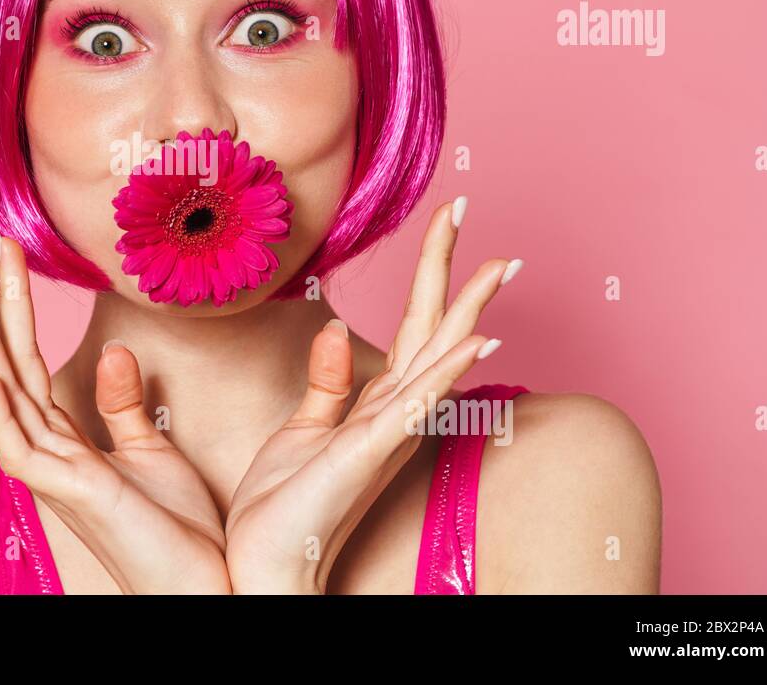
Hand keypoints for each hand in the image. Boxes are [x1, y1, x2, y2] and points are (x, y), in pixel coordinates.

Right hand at [0, 231, 230, 593]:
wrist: (202, 587)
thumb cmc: (178, 529)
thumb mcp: (152, 451)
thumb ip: (124, 403)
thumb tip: (115, 349)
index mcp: (68, 441)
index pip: (31, 363)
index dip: (16, 312)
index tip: (4, 262)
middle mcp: (51, 453)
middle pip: (12, 367)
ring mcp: (55, 475)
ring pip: (7, 396)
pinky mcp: (73, 495)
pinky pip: (22, 448)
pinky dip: (1, 409)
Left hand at [223, 197, 520, 592]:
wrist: (266, 560)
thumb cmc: (286, 504)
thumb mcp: (303, 429)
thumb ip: (326, 382)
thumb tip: (335, 329)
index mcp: (378, 404)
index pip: (413, 326)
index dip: (431, 272)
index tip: (447, 221)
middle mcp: (394, 413)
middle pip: (431, 326)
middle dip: (452, 267)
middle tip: (466, 207)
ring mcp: (388, 431)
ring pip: (436, 355)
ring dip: (469, 307)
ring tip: (500, 261)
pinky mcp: (369, 449)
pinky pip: (416, 400)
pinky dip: (449, 368)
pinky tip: (479, 337)